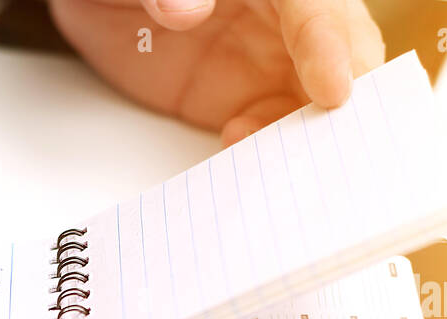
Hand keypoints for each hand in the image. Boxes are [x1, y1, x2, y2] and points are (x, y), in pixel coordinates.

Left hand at [48, 0, 384, 143]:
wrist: (101, 1)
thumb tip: (184, 10)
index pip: (317, 9)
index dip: (328, 48)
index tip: (332, 91)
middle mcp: (286, 17)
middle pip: (340, 57)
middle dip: (346, 105)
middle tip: (334, 149)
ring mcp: (270, 60)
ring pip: (312, 103)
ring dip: (304, 141)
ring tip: (281, 170)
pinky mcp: (243, 100)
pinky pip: (268, 133)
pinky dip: (265, 157)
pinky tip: (247, 173)